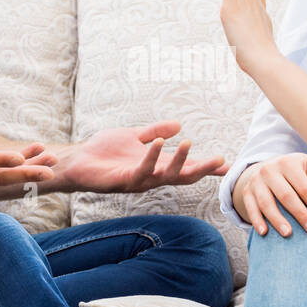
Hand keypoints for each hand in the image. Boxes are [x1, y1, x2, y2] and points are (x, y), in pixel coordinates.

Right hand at [0, 100, 57, 197]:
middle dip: (28, 172)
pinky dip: (19, 168)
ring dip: (30, 168)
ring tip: (53, 158)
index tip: (19, 158)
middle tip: (53, 168)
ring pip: (6, 177)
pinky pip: (2, 176)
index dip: (0, 160)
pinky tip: (35, 156)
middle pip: (3, 176)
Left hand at [59, 121, 228, 193]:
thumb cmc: (104, 152)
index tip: (229, 164)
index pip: (187, 167)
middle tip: (220, 160)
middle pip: (183, 176)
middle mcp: (151, 176)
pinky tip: (159, 143)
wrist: (77, 161)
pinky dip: (152, 157)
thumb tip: (179, 125)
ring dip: (179, 161)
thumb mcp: (134, 136)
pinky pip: (142, 170)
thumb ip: (156, 131)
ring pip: (166, 176)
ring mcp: (138, 180)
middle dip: (202, 169)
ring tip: (190, 143)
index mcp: (156, 166)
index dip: (207, 166)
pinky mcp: (123, 180)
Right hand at [233, 153, 306, 236]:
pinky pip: (250, 208)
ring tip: (288, 233)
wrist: (273, 167)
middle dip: (300, 214)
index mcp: (288, 162)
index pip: (305, 187)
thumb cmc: (300, 171)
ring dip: (277, 220)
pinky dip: (256, 220)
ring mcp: (256, 181)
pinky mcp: (247, 191)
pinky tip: (264, 232)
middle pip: (286, 195)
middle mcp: (269, 169)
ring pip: (266, 203)